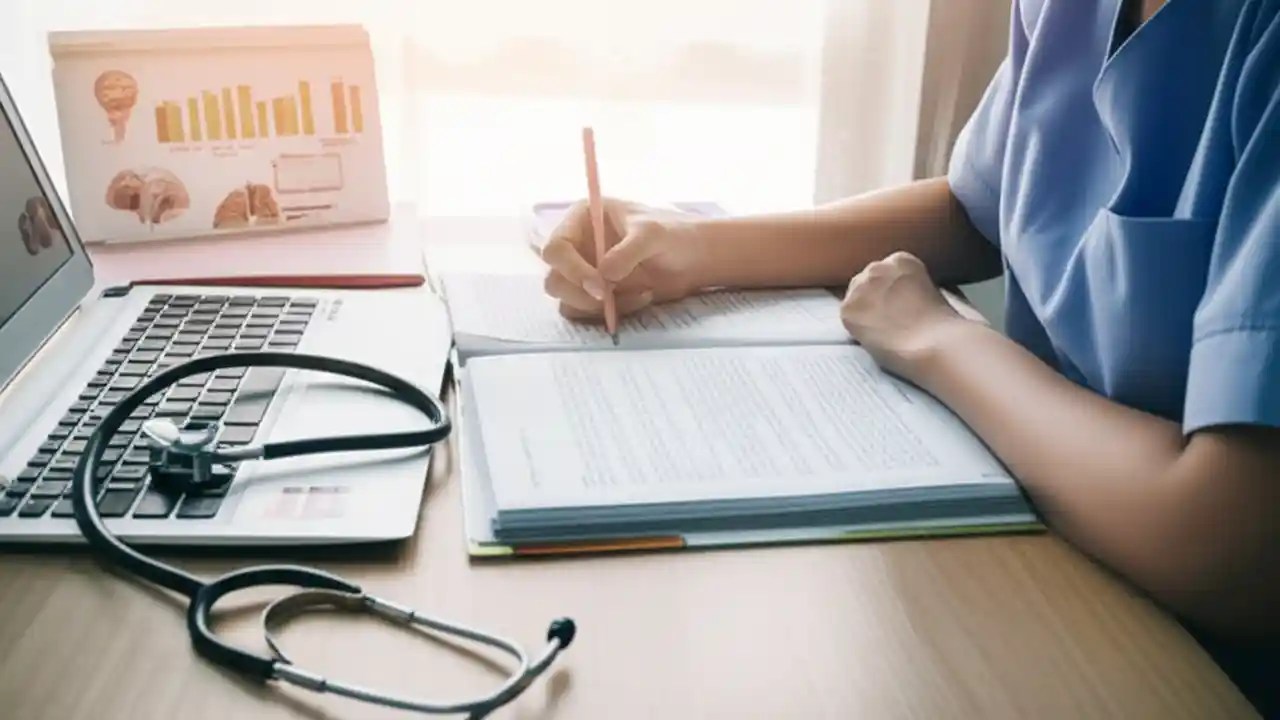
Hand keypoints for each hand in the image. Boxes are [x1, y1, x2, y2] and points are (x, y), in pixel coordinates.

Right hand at [540, 199, 707, 320]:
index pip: (556, 248)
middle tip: (610, 299)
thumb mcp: (652, 234)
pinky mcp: (596, 295)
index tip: (600, 286)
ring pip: (568, 300)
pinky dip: (612, 313)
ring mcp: (584, 272)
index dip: (572, 270)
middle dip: (580, 294)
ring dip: (598, 307)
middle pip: (555, 279)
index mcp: (581, 219)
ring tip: (638, 295)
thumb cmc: (673, 233)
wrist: (695, 257)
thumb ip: (627, 252)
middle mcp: (577, 245)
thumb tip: (603, 277)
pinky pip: (588, 313)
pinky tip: (640, 299)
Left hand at [841, 251, 967, 380]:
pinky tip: (875, 337)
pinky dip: (857, 328)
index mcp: (901, 259)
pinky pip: (848, 317)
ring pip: (855, 298)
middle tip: (888, 319)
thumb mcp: (933, 290)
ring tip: (883, 330)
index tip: (899, 304)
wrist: (935, 343)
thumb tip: (902, 296)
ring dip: (864, 311)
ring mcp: (860, 288)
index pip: (886, 271)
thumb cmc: (942, 324)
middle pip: (867, 281)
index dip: (891, 291)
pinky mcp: (848, 310)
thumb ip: (911, 286)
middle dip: (874, 297)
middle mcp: (877, 267)